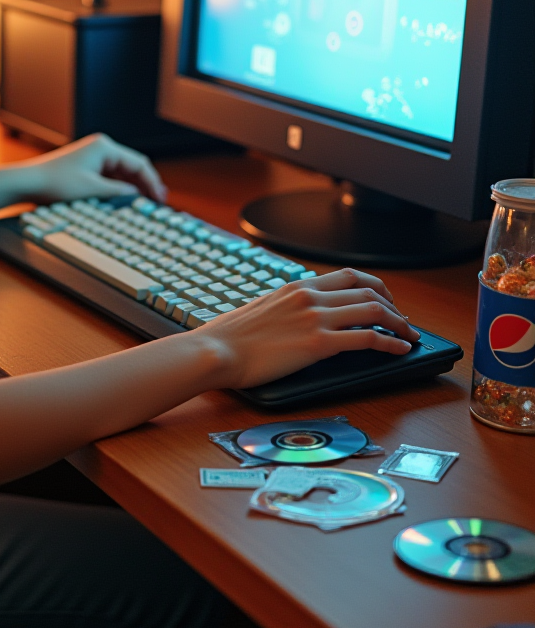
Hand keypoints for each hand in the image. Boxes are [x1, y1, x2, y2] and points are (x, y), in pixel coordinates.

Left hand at [1, 132, 165, 207]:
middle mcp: (101, 148)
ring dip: (133, 187)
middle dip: (145, 184)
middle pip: (132, 166)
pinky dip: (119, 188)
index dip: (152, 181)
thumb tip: (137, 194)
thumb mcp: (91, 189)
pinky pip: (110, 177)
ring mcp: (93, 157)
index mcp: (104, 147)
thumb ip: (117, 190)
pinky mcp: (86, 167)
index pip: (139, 163)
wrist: (28, 183)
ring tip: (144, 204)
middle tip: (157, 202)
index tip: (160, 198)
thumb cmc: (55, 182)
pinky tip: (124, 200)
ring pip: (122, 173)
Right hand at [195, 268, 417, 390]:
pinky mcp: (318, 344)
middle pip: (369, 289)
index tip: (385, 300)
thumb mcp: (263, 310)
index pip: (349, 275)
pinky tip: (399, 350)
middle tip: (403, 321)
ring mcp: (316, 318)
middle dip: (394, 306)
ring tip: (409, 337)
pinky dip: (391, 343)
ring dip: (399, 324)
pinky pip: (367, 339)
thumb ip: (288, 308)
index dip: (376, 286)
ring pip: (375, 310)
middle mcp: (310, 296)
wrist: (217, 351)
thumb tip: (301, 319)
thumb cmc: (230, 337)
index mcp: (297, 287)